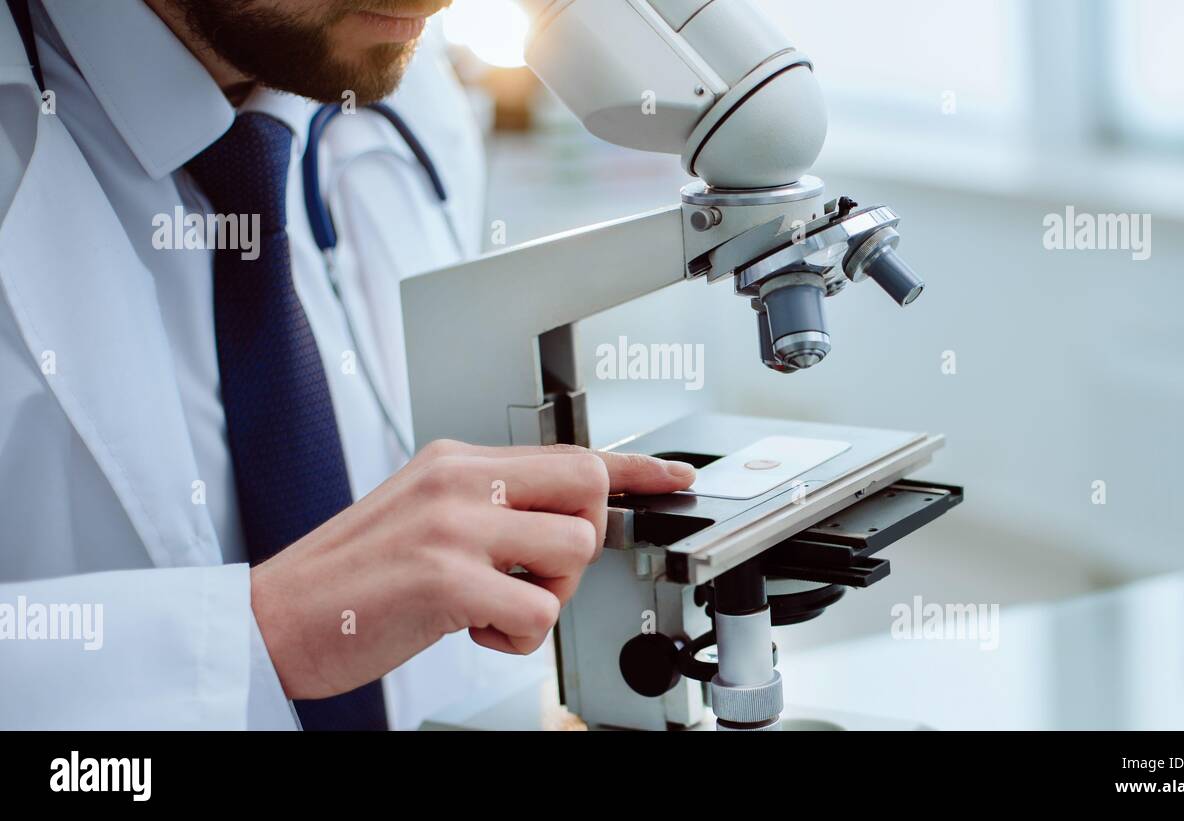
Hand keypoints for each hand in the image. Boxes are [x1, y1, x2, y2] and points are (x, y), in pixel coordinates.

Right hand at [250, 440, 695, 699]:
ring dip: (547, 595)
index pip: (569, 451)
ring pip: (573, 548)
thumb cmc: (353, 577)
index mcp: (457, 462)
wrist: (275, 617)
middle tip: (535, 571)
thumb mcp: (424, 516)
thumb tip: (561, 523)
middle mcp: (460, 481)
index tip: (674, 477)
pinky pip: (537, 609)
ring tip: (492, 605)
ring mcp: (453, 526)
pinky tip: (474, 630)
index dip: (635, 467)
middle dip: (580, 540)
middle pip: (588, 487)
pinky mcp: (445, 579)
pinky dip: (517, 636)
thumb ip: (491, 507)